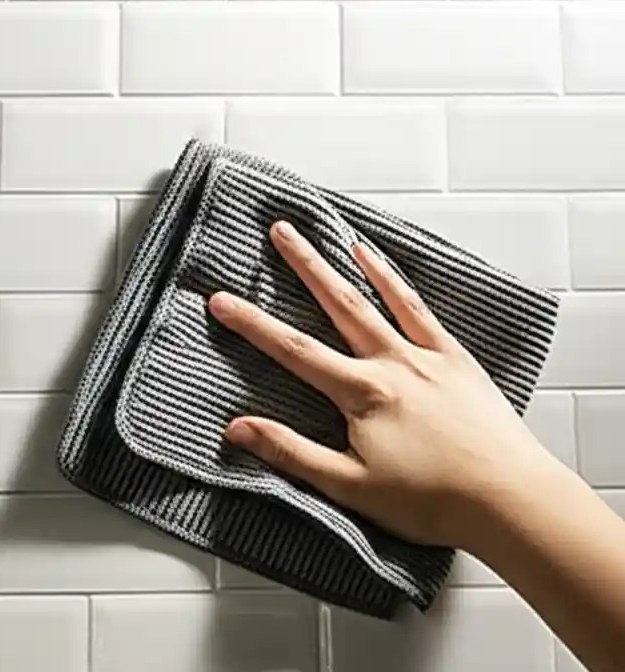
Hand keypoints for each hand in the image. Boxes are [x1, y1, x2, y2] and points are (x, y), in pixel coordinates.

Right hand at [208, 220, 565, 549]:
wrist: (510, 500)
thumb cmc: (431, 501)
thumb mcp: (349, 486)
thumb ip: (291, 452)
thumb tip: (238, 427)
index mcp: (362, 394)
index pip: (294, 351)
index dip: (252, 324)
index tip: (220, 299)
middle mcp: (392, 364)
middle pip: (337, 304)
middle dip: (303, 266)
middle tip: (279, 230)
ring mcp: (426, 356)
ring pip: (377, 299)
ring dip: (345, 263)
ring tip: (324, 233)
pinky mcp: (456, 360)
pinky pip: (420, 309)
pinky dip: (395, 281)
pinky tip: (379, 260)